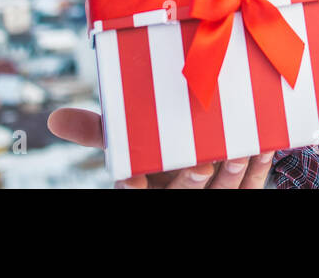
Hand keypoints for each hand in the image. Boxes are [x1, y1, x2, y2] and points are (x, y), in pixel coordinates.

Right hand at [47, 107, 274, 188]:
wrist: (197, 160)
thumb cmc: (156, 148)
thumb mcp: (127, 141)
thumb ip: (97, 131)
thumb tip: (53, 119)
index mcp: (142, 189)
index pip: (131, 195)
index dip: (130, 190)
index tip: (131, 179)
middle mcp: (173, 198)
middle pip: (180, 199)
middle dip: (190, 183)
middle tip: (201, 160)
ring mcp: (209, 199)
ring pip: (220, 196)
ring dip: (230, 177)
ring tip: (238, 151)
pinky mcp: (239, 196)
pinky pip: (251, 190)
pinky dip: (259, 170)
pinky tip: (266, 149)